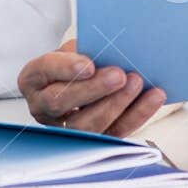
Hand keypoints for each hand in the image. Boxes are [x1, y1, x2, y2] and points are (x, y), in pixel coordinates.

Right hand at [18, 39, 167, 135]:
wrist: (81, 81)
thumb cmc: (74, 62)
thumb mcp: (71, 50)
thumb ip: (83, 50)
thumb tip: (111, 48)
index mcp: (33, 79)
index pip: (43, 72)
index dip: (65, 69)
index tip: (89, 64)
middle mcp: (43, 107)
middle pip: (61, 102)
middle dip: (92, 89)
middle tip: (118, 75)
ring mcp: (66, 128)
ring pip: (86, 124)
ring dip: (115, 104)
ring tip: (136, 83)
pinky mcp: (93, 140)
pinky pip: (115, 131)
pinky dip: (138, 114)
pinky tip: (153, 96)